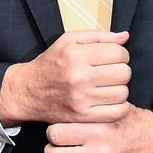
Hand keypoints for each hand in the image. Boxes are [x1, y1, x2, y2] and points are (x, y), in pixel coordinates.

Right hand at [0, 30, 129, 125]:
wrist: (28, 91)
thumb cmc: (51, 63)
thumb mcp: (68, 41)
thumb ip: (98, 36)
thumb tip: (125, 36)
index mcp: (76, 55)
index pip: (119, 53)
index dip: (120, 54)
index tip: (112, 59)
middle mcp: (78, 76)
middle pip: (124, 73)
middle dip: (120, 71)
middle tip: (109, 73)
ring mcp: (81, 98)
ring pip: (122, 93)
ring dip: (118, 89)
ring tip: (106, 87)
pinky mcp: (82, 115)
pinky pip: (117, 112)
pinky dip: (118, 107)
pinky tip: (108, 101)